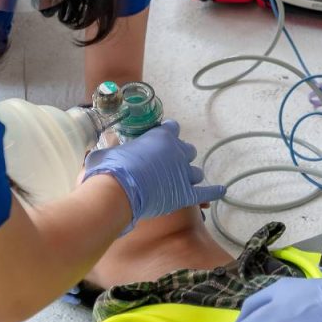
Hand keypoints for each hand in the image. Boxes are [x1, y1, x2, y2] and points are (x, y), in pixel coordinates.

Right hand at [81, 120, 224, 230]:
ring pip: (196, 171)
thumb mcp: (107, 151)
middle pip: (188, 150)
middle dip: (180, 155)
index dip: (167, 133)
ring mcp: (183, 173)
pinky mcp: (186, 193)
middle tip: (168, 163)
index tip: (162, 138)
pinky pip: (206, 192)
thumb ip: (110, 148)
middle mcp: (177, 152)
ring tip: (182, 179)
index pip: (172, 127)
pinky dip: (215, 191)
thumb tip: (99, 150)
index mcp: (161, 136)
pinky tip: (222, 190)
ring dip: (190, 173)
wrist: (118, 190)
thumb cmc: (111, 168)